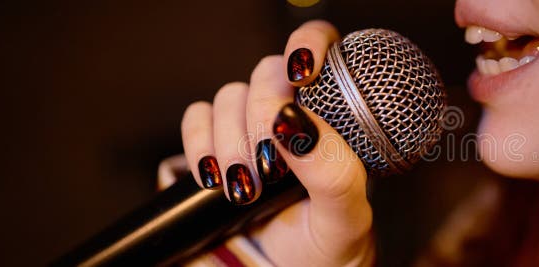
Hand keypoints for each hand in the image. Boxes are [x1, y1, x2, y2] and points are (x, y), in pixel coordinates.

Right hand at [175, 20, 373, 265]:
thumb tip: (294, 120)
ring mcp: (247, 127)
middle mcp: (289, 115)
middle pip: (267, 74)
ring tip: (245, 188)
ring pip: (228, 96)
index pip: (322, 52)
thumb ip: (333, 171)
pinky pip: (194, 118)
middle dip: (262, 118)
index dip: (308, 47)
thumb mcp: (344, 217)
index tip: (301, 75)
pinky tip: (216, 178)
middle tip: (269, 165)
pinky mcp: (209, 144)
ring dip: (232, 142)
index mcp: (331, 119)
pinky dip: (199, 146)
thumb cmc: (326, 249)